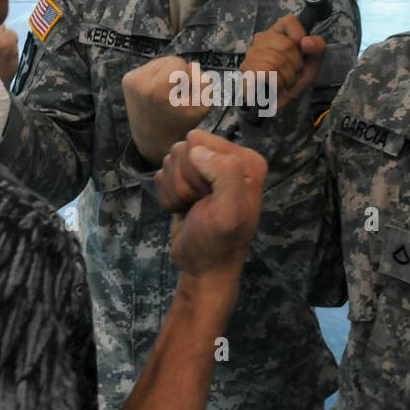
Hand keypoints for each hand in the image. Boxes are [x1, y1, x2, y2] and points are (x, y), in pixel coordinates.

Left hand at [122, 56, 210, 163]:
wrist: (153, 141)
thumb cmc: (181, 124)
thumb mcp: (203, 107)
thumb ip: (204, 82)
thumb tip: (191, 64)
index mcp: (157, 89)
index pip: (179, 62)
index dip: (187, 77)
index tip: (184, 95)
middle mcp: (140, 82)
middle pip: (169, 59)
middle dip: (178, 74)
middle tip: (176, 96)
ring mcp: (130, 80)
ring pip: (160, 62)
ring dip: (168, 75)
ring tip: (167, 95)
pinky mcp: (126, 79)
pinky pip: (150, 67)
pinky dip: (157, 77)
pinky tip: (157, 93)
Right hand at [156, 130, 266, 280]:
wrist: (202, 268)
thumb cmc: (218, 243)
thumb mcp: (229, 211)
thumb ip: (224, 173)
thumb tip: (197, 150)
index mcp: (246, 160)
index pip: (199, 141)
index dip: (196, 171)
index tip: (208, 196)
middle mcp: (229, 160)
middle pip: (183, 149)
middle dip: (184, 181)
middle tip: (200, 205)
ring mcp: (207, 170)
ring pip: (170, 161)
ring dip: (176, 190)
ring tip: (193, 208)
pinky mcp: (188, 182)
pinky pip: (163, 175)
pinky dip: (168, 196)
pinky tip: (183, 209)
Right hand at [239, 13, 325, 112]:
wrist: (280, 102)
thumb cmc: (295, 79)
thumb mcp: (312, 63)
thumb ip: (317, 48)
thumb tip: (307, 42)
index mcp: (278, 32)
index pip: (289, 21)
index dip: (300, 36)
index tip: (303, 52)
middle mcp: (262, 39)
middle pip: (287, 45)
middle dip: (296, 66)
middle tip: (293, 73)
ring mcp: (252, 53)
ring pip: (277, 62)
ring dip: (287, 78)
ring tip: (284, 81)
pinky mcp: (246, 69)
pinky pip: (266, 73)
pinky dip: (277, 84)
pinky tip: (275, 86)